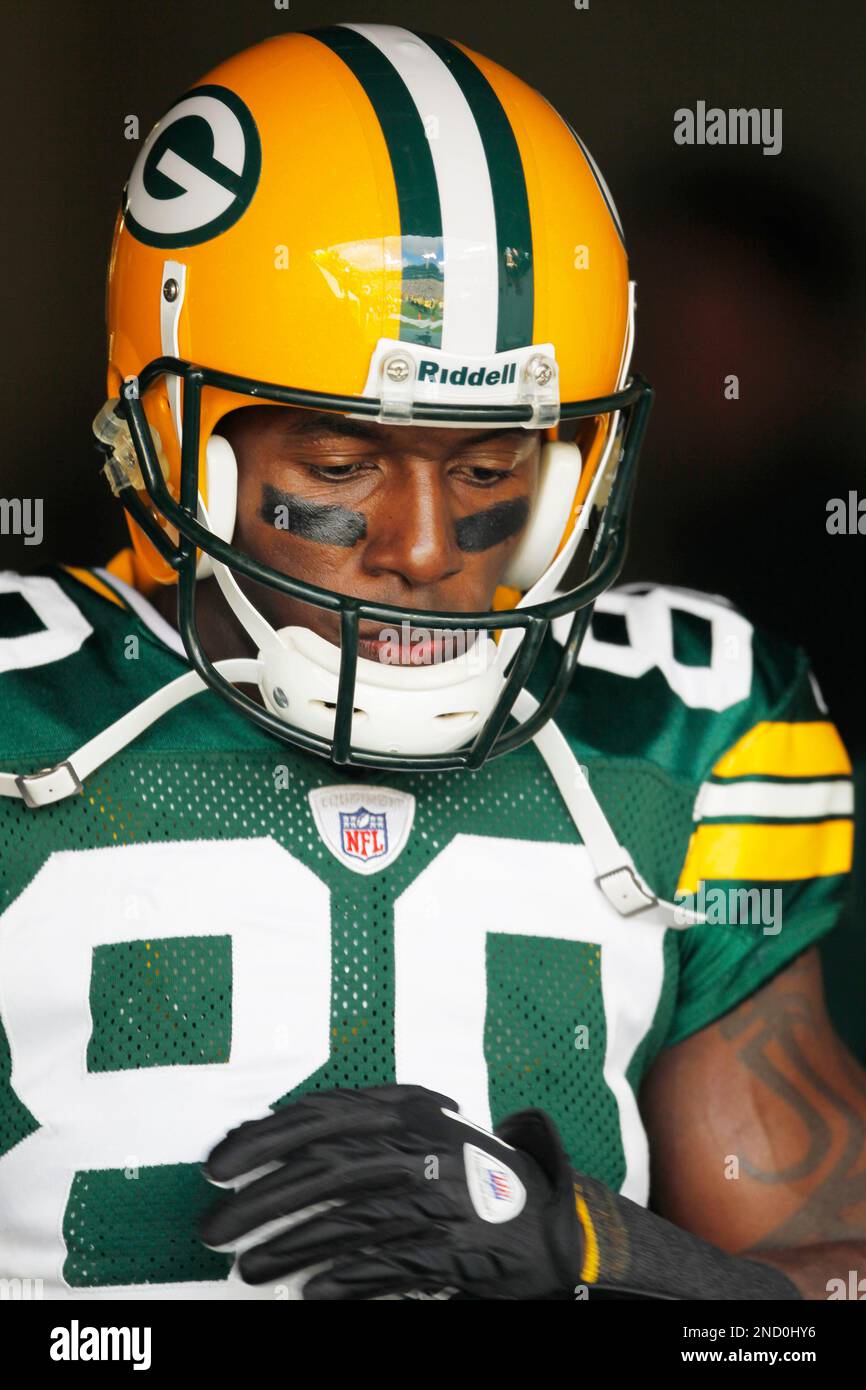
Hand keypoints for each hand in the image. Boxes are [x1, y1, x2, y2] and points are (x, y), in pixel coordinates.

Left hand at [199, 1083, 584, 1299]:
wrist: (548, 1221)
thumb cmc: (467, 1171)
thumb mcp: (418, 1128)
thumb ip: (358, 1127)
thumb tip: (269, 1138)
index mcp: (406, 1111)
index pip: (320, 1115)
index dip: (262, 1139)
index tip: (218, 1165)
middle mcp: (420, 1149)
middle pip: (324, 1172)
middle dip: (259, 1201)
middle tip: (213, 1229)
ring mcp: (438, 1202)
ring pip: (345, 1224)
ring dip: (288, 1250)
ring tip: (248, 1268)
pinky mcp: (452, 1252)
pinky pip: (384, 1268)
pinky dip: (343, 1283)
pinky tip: (309, 1293)